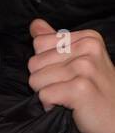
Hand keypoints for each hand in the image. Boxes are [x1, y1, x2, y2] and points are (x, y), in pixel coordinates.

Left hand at [28, 18, 114, 132]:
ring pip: (35, 79)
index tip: (69, 75)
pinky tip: (71, 109)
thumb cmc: (98, 97)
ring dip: (48, 94)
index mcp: (89, 38)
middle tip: (70, 90)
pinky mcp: (81, 89)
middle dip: (45, 81)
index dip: (46, 65)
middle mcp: (89, 48)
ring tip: (71, 99)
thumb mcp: (81, 63)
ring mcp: (86, 68)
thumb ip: (56, 42)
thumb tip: (35, 24)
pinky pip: (43, 95)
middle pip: (34, 62)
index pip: (39, 43)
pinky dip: (51, 106)